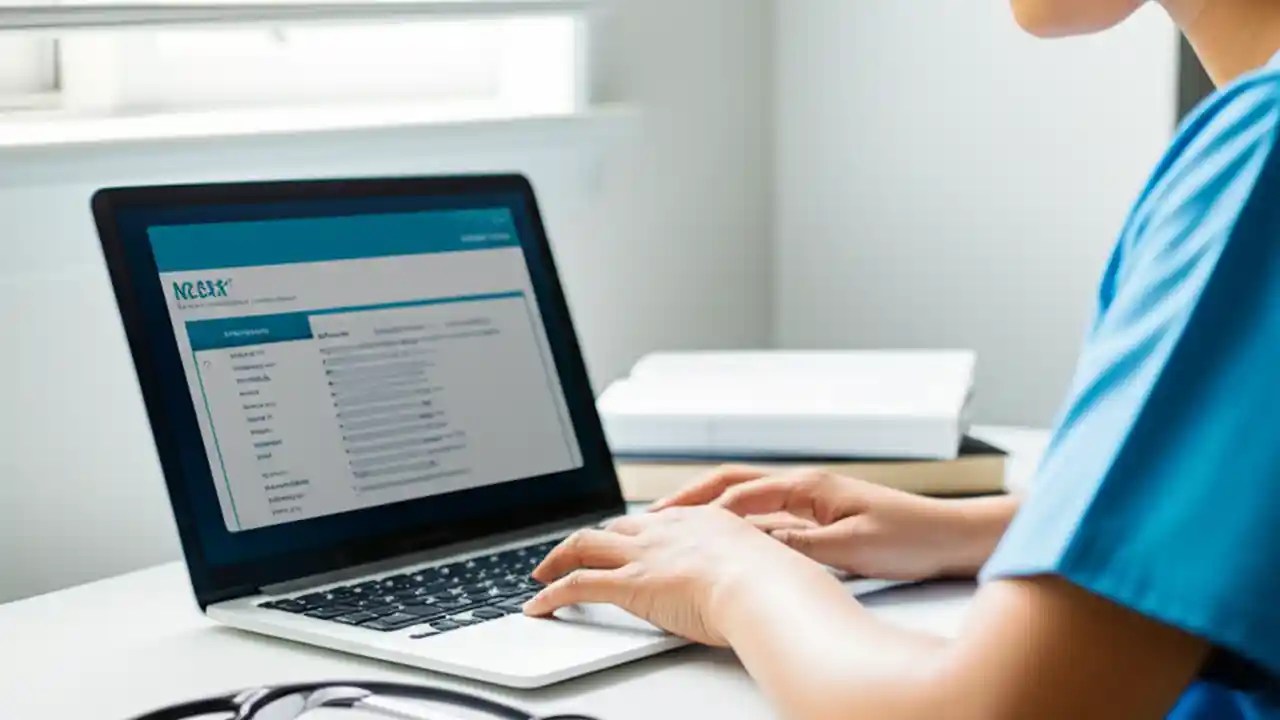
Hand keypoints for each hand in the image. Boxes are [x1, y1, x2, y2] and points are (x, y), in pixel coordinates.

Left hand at [522, 506, 841, 645]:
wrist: (765, 586)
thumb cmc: (777, 581)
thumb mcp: (769, 562)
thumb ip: (754, 567)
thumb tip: (766, 580)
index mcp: (700, 521)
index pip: (655, 521)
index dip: (633, 532)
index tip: (623, 540)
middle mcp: (666, 530)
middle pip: (613, 527)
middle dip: (589, 540)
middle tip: (572, 553)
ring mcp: (645, 554)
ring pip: (585, 546)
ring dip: (557, 560)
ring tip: (541, 574)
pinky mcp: (629, 583)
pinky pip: (578, 585)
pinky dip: (551, 595)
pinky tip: (538, 606)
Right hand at [653, 467, 1010, 580]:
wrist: (953, 536)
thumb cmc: (913, 537)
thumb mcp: (853, 547)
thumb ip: (800, 545)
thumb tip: (754, 545)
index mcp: (809, 486)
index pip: (740, 494)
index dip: (701, 510)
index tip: (669, 525)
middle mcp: (806, 486)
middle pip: (733, 483)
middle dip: (691, 496)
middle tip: (654, 514)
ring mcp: (812, 499)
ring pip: (747, 498)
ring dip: (710, 507)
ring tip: (677, 523)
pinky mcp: (821, 517)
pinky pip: (766, 514)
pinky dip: (738, 522)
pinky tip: (727, 539)